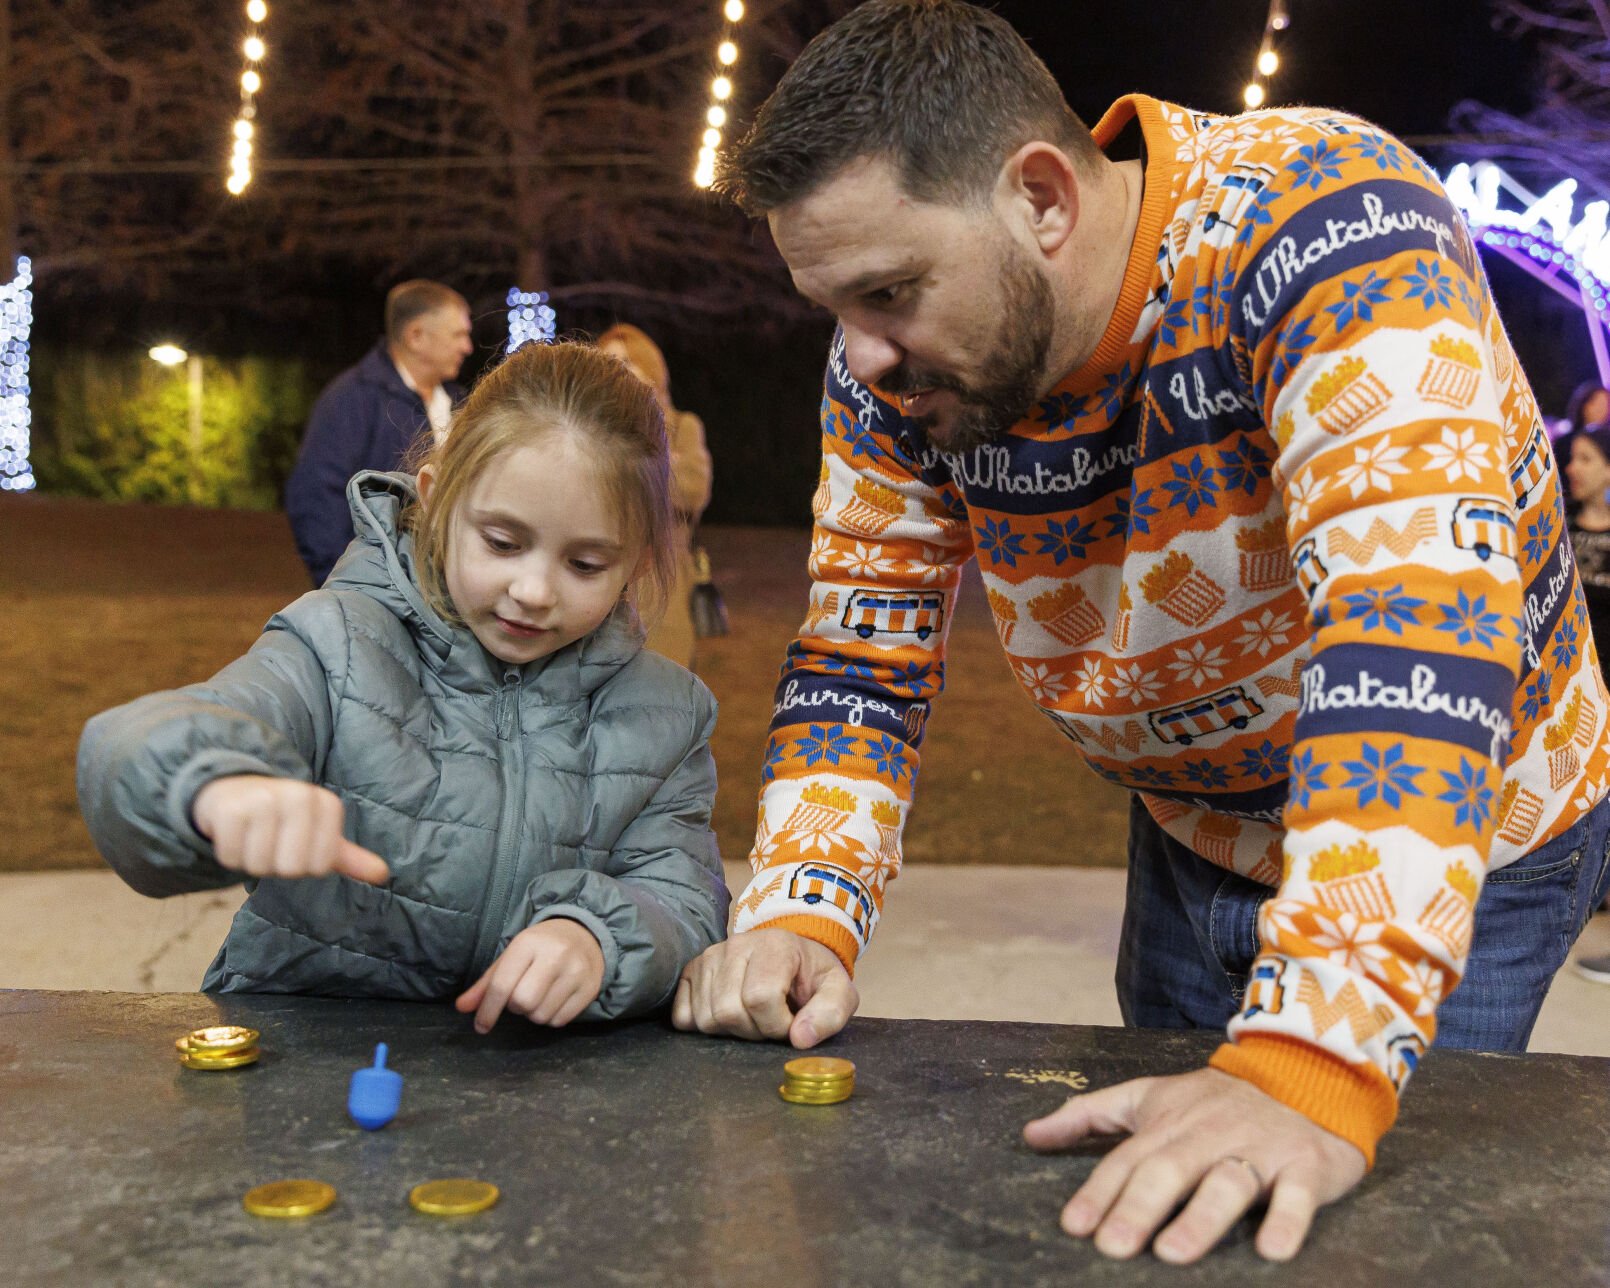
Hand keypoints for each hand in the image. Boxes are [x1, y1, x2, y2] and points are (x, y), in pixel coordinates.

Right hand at [191, 774, 388, 884]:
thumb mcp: (320, 835)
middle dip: (276, 864)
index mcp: (327, 804)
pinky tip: (234, 833)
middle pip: (290, 869)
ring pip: (259, 865)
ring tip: (252, 835)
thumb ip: (350, 857)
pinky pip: (231, 857)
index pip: (319, 867)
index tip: (295, 843)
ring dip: (251, 860)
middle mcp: (298, 796)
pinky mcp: (231, 808)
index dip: (303, 864)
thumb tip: (383, 874)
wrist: (236, 789)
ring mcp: (263, 799)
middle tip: (271, 841)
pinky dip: (229, 854)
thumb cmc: (284, 820)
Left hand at [455, 919, 605, 1033]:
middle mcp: (555, 955)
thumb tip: (462, 1007)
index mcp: (529, 943)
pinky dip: (551, 1018)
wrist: (585, 935)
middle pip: (523, 1002)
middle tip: (519, 997)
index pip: (502, 984)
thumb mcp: (512, 957)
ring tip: (538, 996)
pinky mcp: (590, 988)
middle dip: (515, 1007)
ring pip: (541, 1015)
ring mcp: (576, 972)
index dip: (488, 1010)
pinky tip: (554, 1000)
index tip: (481, 1026)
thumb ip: (486, 983)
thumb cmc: (540, 948)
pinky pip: (560, 1021)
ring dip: (533, 1014)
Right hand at [671, 928, 858, 1047]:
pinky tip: (728, 1013)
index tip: (790, 1022)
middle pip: (729, 1011)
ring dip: (732, 1030)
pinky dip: (704, 1026)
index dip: (777, 1025)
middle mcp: (736, 944)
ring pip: (706, 1018)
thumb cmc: (812, 977)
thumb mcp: (838, 992)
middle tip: (770, 1021)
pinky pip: (683, 1017)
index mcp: (775, 945)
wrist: (791, 957)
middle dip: (754, 1030)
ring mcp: (709, 957)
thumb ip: (829, 1014)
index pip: (760, 998)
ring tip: (752, 1016)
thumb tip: (800, 1039)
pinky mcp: (690, 971)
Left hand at [1023, 1067, 1366, 1263]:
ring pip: (1227, 1182)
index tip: (1075, 1225)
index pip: (1127, 1159)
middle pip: (1170, 1170)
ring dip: (1200, 1218)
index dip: (1100, 1192)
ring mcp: (1258, 1149)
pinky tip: (1271, 1250)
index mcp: (1169, 1123)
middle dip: (1139, 1207)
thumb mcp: (1149, 1096)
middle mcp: (1208, 1135)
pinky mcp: (1306, 1166)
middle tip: (1113, 1246)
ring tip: (1173, 1253)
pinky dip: (1287, 1220)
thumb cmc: (1216, 1099)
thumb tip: (1030, 1135)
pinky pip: (1297, 1195)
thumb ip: (1090, 1114)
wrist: (1305, 1073)